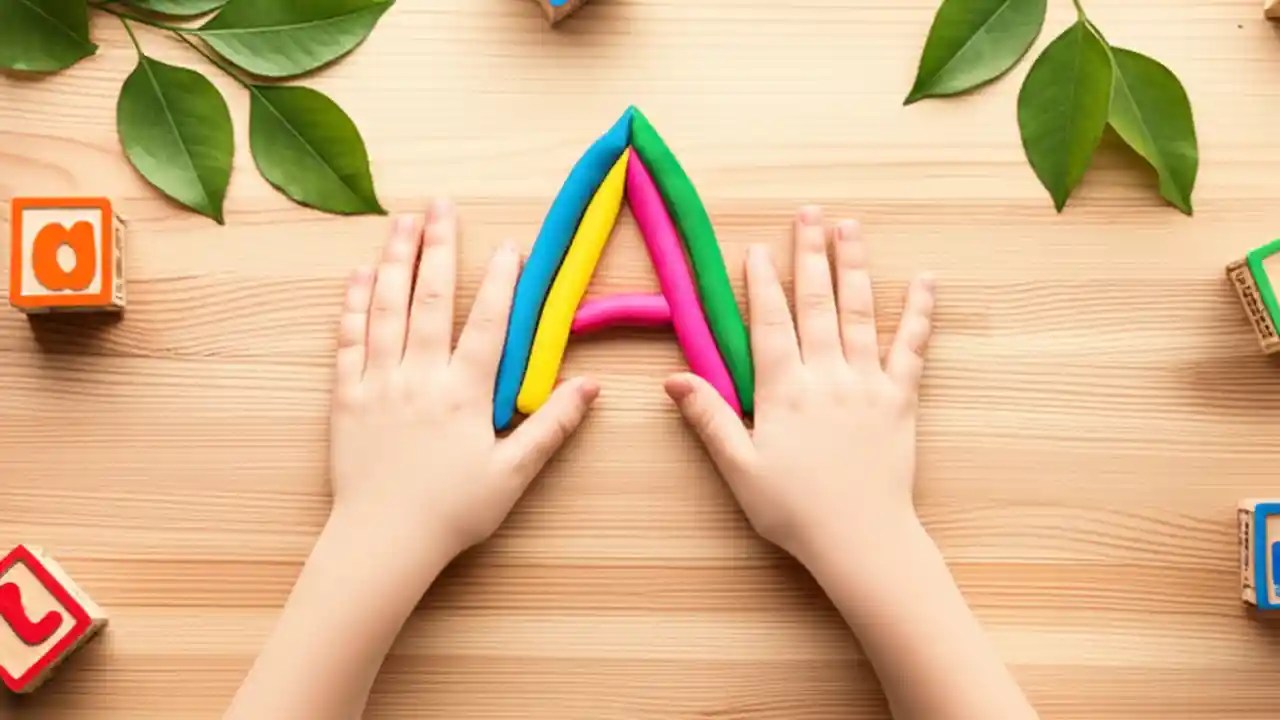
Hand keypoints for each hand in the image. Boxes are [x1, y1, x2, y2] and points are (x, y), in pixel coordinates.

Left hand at [329, 201, 598, 563]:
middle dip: (437, 245)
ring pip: (384, 307)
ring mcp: (377, 382)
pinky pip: (348, 339)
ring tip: (401, 221)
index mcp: (464, 392)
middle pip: (428, 298)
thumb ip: (552, 425)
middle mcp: (419, 376)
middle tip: (441, 204)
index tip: (509, 245)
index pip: (486, 322)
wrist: (382, 542)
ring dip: (393, 259)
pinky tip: (359, 275)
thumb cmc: (453, 511)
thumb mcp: (514, 474)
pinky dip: (353, 303)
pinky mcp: (345, 397)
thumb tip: (590, 385)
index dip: (500, 279)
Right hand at [665, 206, 935, 566]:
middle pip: (816, 303)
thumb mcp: (740, 469)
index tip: (755, 248)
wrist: (862, 541)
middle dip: (810, 254)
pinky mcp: (901, 399)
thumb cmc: (794, 511)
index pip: (770, 324)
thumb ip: (710, 419)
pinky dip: (919, 312)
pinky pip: (912, 348)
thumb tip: (673, 379)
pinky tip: (926, 280)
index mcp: (785, 392)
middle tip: (808, 213)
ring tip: (849, 226)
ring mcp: (868, 384)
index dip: (760, 284)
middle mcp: (827, 376)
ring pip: (859, 312)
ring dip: (855, 266)